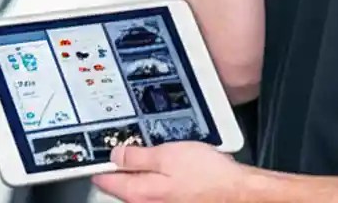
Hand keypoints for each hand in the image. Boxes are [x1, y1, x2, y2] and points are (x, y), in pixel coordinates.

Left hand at [92, 142, 256, 202]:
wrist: (238, 192)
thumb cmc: (207, 175)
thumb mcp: (167, 155)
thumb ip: (137, 156)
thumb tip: (114, 154)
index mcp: (138, 193)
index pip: (105, 179)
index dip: (99, 161)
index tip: (98, 148)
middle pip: (121, 185)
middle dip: (121, 165)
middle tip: (127, 143)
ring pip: (139, 186)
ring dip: (140, 170)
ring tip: (152, 151)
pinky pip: (156, 189)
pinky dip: (156, 176)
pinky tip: (168, 165)